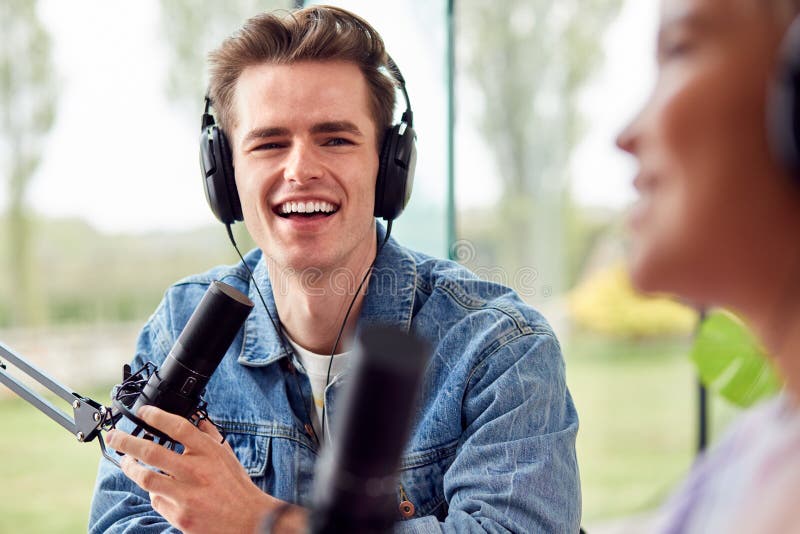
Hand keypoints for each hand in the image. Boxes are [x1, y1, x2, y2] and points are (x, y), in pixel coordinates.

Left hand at [105, 406, 306, 533]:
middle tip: (115, 436)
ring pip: (146, 478)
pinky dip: (153, 492)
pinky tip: (155, 487)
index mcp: (209, 452)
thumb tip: (196, 419)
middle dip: (127, 442)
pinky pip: (156, 500)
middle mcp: (195, 471)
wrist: (248, 519)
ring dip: (130, 467)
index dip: (156, 416)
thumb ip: (210, 436)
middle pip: (151, 451)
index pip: (178, 427)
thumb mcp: (227, 455)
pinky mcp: (180, 515)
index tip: (143, 413)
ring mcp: (186, 495)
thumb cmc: (236, 485)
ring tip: (125, 460)